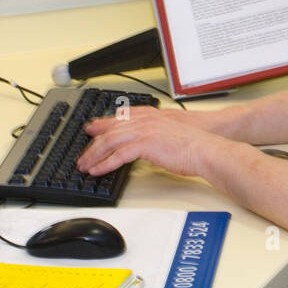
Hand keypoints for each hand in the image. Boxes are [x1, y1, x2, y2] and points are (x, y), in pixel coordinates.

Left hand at [77, 107, 230, 179]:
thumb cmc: (194, 144)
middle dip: (93, 144)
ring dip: (94, 155)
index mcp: (150, 117)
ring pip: (110, 142)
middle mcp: (145, 121)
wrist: (205, 149)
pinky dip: (105, 164)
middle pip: (110, 131)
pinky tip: (97, 171)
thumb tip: (146, 145)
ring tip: (85, 166)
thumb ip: (154, 134)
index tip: (91, 130)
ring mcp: (144, 131)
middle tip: (82, 155)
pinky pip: (118, 155)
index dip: (102, 124)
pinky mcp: (145, 144)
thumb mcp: (171, 133)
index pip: (119, 118)